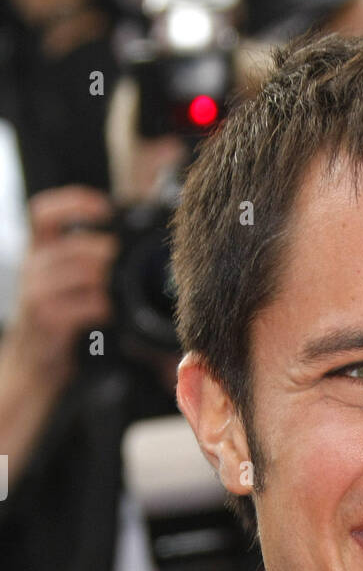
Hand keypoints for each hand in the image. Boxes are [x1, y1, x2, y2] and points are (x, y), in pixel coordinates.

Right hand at [4, 186, 117, 383]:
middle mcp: (32, 268)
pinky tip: (111, 314)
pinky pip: (85, 304)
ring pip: (82, 272)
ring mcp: (37, 294)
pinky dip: (104, 306)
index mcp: (37, 254)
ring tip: (120, 289)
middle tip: (125, 261)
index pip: (44, 213)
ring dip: (108, 279)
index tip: (104, 207)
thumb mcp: (59, 287)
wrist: (29, 367)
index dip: (74, 203)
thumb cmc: (53, 326)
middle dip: (106, 251)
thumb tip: (122, 249)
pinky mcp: (48, 320)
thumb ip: (81, 265)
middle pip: (74, 245)